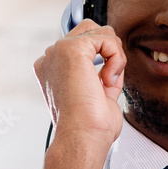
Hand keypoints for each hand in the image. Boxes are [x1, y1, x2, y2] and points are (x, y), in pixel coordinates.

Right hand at [34, 19, 126, 168]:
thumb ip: (101, 77)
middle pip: (90, 31)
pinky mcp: (71, 49)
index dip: (102, 60)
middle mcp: (51, 58)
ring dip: (114, 56)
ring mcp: (58, 51)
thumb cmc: (88, 128)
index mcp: (51, 69)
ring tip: (107, 82)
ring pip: (101, 32)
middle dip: (109, 52)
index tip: (103, 86)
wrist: (82, 137)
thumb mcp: (97, 96)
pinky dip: (116, 59)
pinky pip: (108, 39)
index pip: (82, 45)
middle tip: (108, 82)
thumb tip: (113, 65)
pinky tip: (107, 80)